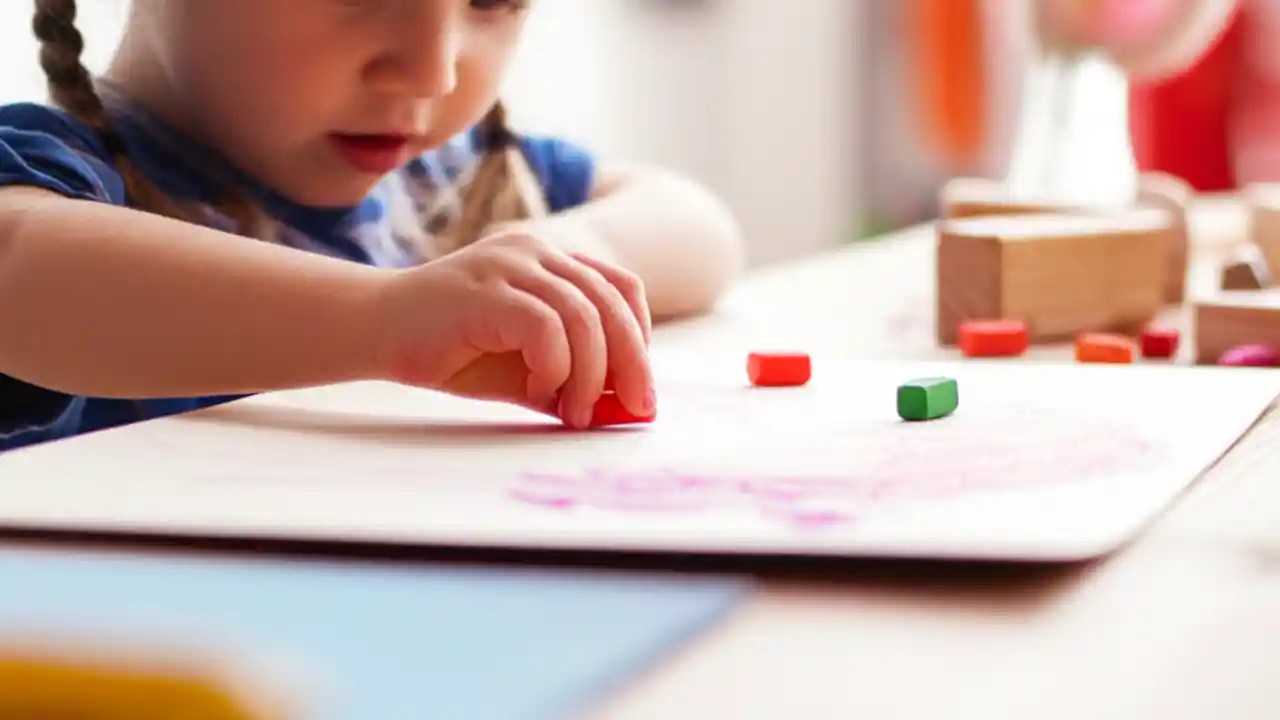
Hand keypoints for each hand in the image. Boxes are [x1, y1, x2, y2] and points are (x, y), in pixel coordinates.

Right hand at [371, 227, 653, 427]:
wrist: (374, 329)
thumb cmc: (449, 349)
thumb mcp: (522, 366)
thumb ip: (569, 377)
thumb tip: (620, 408)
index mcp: (549, 259)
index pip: (620, 287)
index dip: (639, 336)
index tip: (637, 384)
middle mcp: (535, 252)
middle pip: (612, 303)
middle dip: (632, 363)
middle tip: (635, 409)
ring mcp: (510, 264)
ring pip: (584, 315)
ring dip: (591, 374)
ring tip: (576, 412)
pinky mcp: (485, 289)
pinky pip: (545, 325)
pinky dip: (555, 364)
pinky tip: (541, 387)